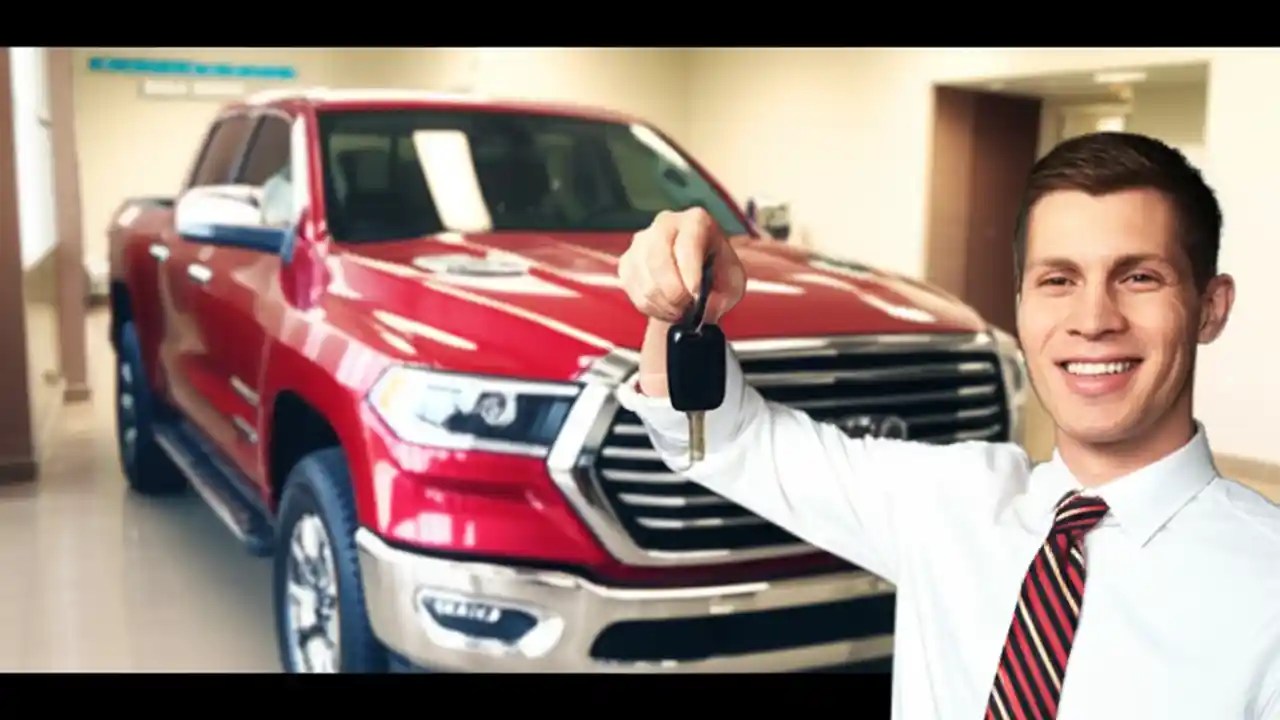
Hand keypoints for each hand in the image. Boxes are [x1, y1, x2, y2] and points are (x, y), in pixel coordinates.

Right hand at [618, 208, 746, 325]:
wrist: (693, 277)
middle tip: (686, 310)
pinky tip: (665, 308)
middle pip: (658, 260)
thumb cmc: (716, 274)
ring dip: (663, 305)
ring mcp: (641, 242)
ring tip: (679, 311)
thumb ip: (723, 295)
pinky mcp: (627, 262)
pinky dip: (650, 307)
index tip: (695, 296)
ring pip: (645, 280)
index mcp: (696, 221)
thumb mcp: (731, 283)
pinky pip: (634, 291)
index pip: (687, 244)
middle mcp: (665, 224)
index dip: (690, 273)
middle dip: (673, 293)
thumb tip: (705, 308)